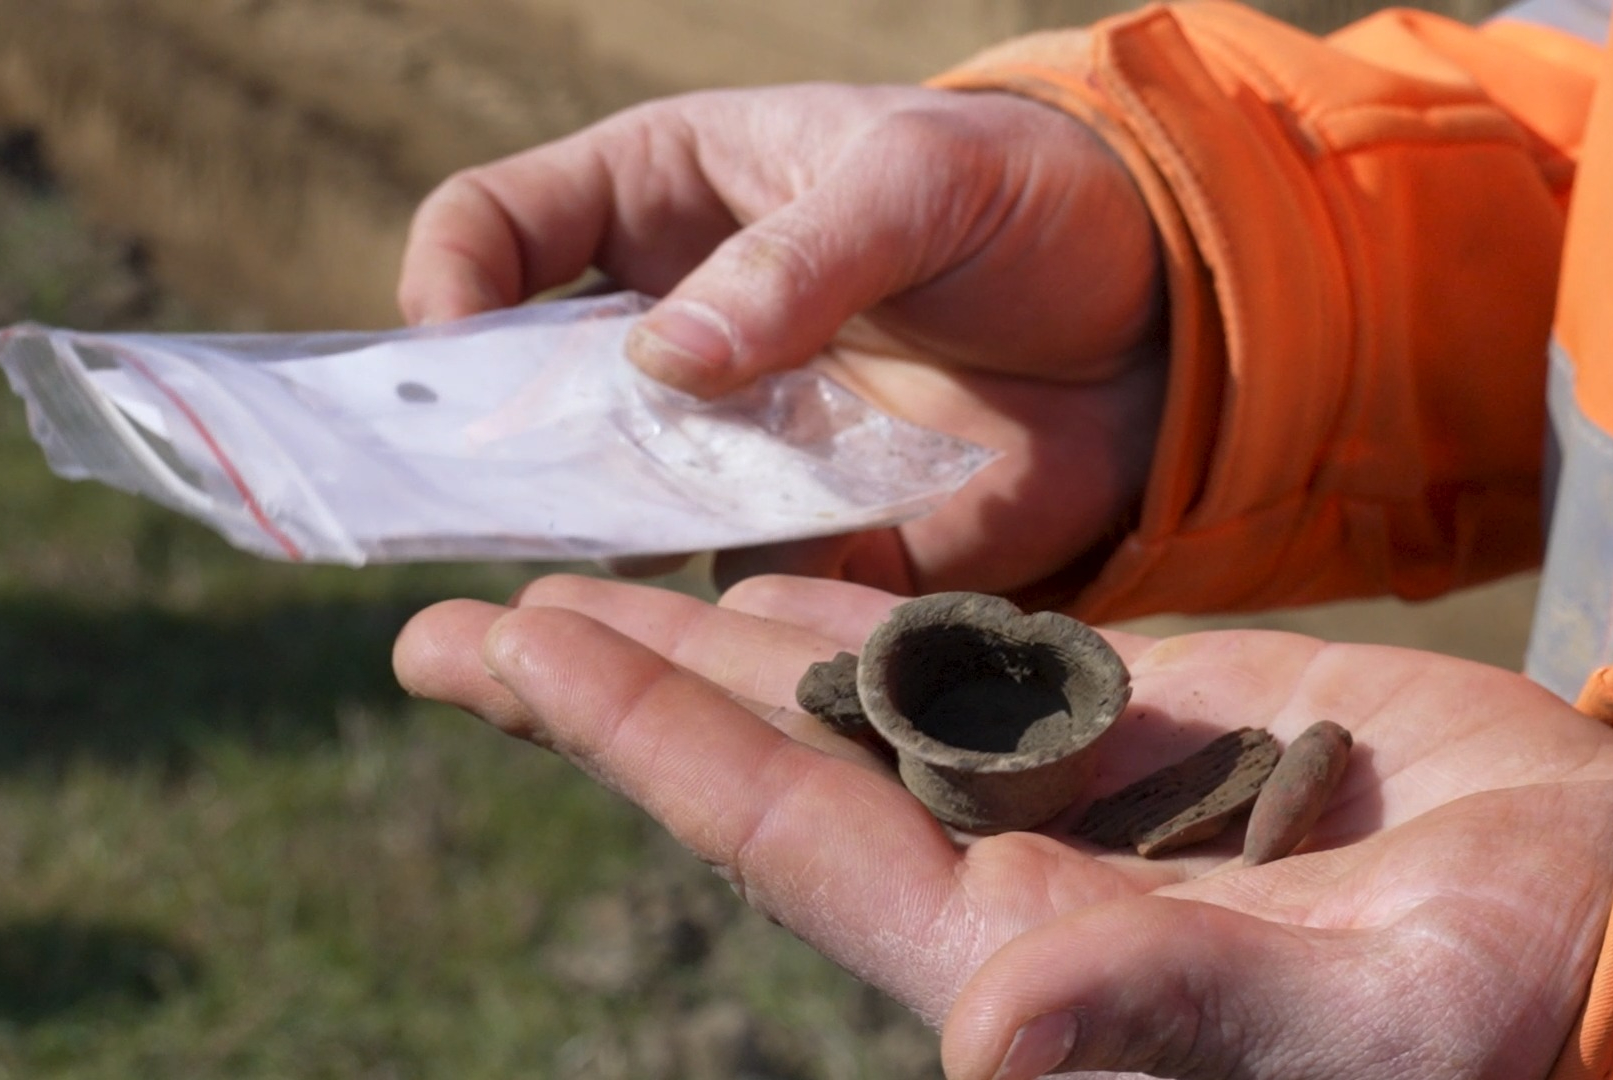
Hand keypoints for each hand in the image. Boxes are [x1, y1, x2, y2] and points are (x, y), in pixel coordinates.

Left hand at [394, 575, 1612, 1078]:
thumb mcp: (1350, 1023)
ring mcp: (1060, 794)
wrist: (1596, 910)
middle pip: (767, 763)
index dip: (638, 735)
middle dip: (616, 688)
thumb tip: (990, 1028)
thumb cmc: (1503, 999)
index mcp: (1012, 944)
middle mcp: (1000, 870)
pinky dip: (872, 614)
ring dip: (714, 640)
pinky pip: (965, 659)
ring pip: (848, 699)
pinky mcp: (1133, 728)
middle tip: (466, 618)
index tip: (508, 647)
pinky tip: (782, 581)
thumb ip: (1164, 1015)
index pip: (781, 826)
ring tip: (587, 579)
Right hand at [397, 85, 1165, 601]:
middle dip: (483, 447)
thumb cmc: (1035, 202)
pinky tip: (715, 646)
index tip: (454, 349)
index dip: (452, 280)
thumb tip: (662, 362)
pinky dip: (718, 621)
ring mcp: (731, 446)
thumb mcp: (922, 184)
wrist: (1164, 329)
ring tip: (571, 589)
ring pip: (613, 510)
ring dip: (591, 547)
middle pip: (526, 393)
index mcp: (669, 198)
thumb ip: (800, 257)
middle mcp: (674, 333)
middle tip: (449, 506)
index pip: (497, 225)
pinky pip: (726, 592)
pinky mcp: (802, 539)